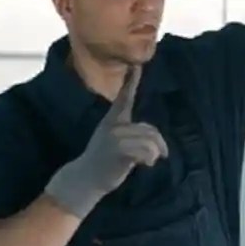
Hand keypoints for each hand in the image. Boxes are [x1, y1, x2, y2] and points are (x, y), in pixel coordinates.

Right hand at [43, 65, 168, 217]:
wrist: (84, 179)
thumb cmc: (104, 162)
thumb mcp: (116, 143)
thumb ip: (132, 134)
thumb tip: (155, 139)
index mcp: (113, 121)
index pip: (124, 98)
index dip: (131, 82)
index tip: (136, 66)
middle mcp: (114, 125)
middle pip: (150, 130)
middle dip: (159, 144)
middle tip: (159, 156)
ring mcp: (115, 137)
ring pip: (151, 141)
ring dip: (155, 154)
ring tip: (148, 162)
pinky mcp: (119, 150)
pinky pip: (146, 150)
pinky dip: (150, 159)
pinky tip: (145, 166)